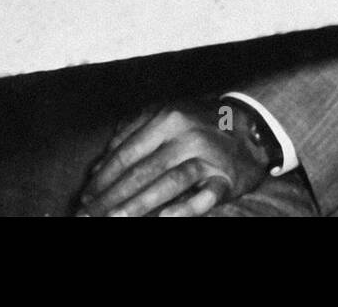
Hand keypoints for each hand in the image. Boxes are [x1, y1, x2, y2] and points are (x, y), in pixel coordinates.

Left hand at [77, 103, 271, 216]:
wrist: (252, 125)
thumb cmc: (199, 123)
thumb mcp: (165, 116)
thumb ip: (131, 135)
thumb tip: (99, 167)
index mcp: (168, 118)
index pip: (127, 153)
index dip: (103, 178)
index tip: (85, 197)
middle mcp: (187, 136)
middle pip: (143, 172)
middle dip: (112, 198)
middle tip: (89, 216)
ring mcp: (209, 158)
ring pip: (168, 184)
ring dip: (138, 206)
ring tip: (114, 221)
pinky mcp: (226, 179)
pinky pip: (202, 198)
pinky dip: (182, 211)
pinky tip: (162, 220)